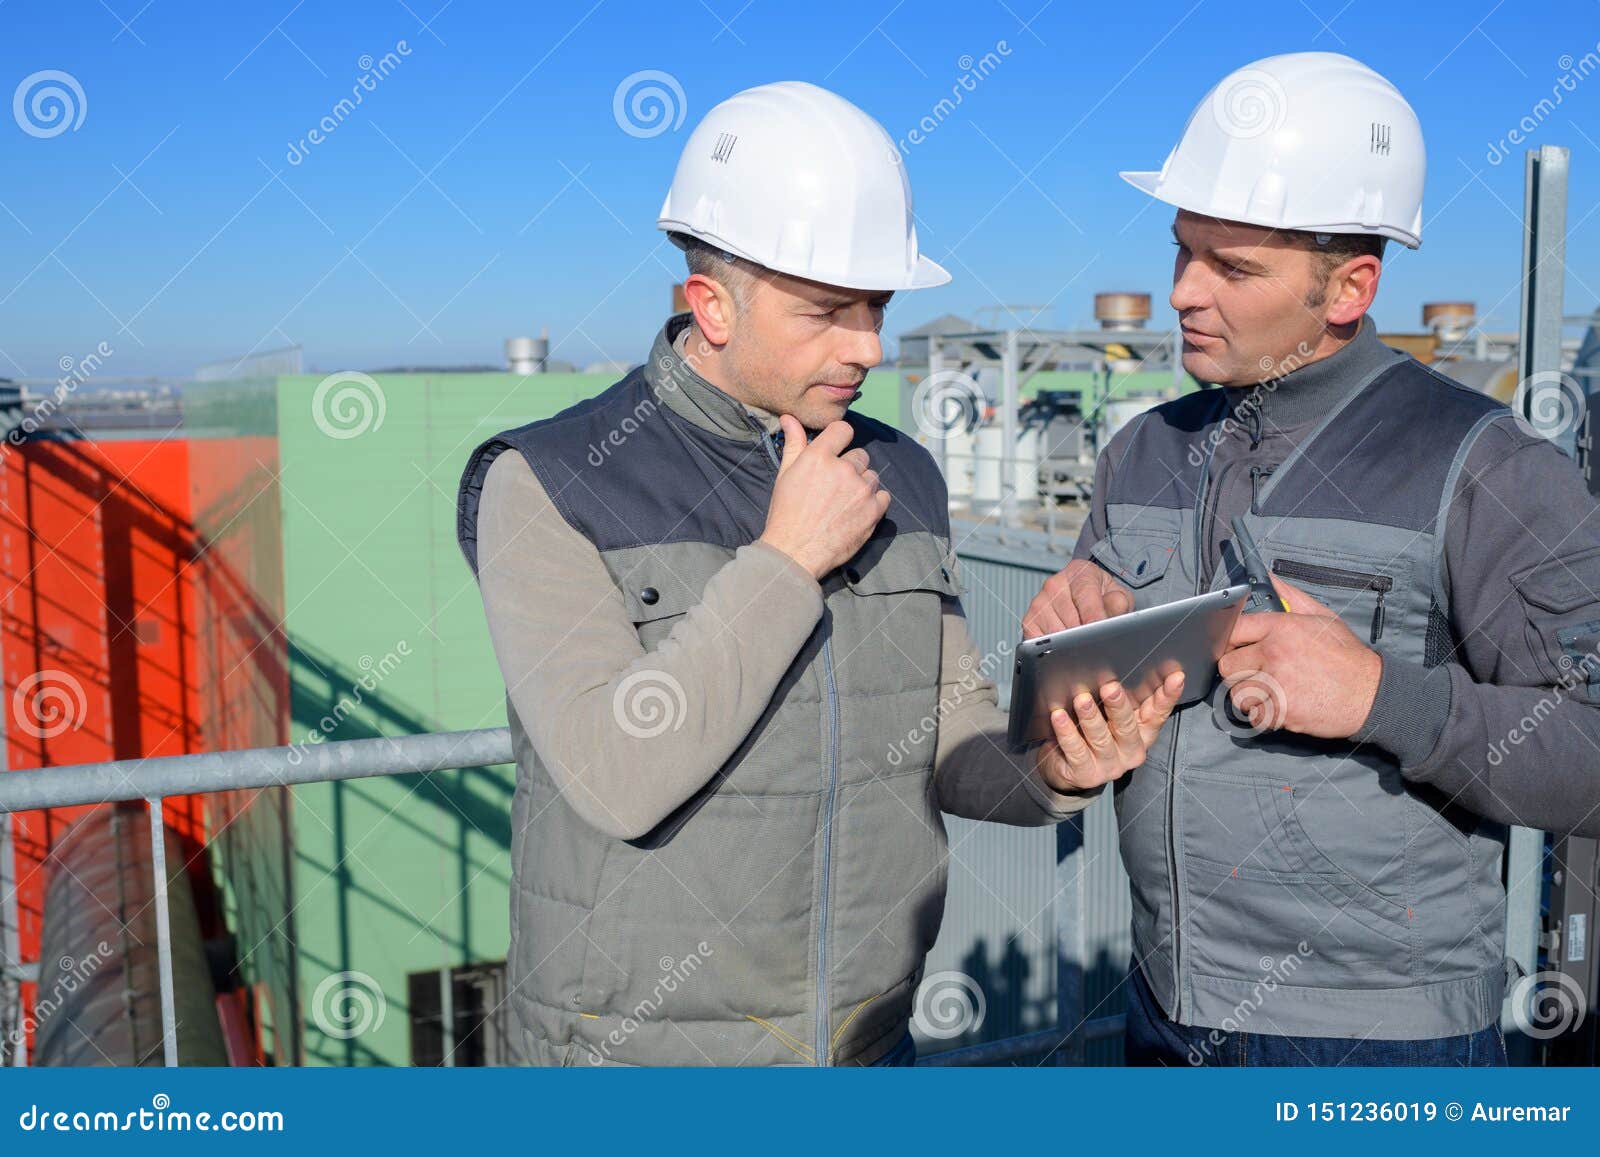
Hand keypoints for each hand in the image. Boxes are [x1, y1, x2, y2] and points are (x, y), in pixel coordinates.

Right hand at [759, 415, 889, 579]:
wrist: (795, 552)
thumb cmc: (786, 514)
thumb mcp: (786, 475)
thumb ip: (794, 443)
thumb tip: (789, 418)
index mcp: (819, 456)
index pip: (843, 430)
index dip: (840, 439)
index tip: (836, 451)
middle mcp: (843, 469)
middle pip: (860, 455)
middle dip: (850, 467)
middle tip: (835, 487)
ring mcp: (861, 490)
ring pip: (872, 476)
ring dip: (862, 486)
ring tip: (845, 502)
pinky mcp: (873, 511)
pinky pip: (884, 496)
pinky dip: (874, 502)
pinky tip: (857, 511)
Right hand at [1023, 558, 1134, 638]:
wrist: (1085, 594)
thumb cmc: (1101, 595)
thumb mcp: (1118, 596)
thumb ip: (1117, 603)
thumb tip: (1110, 613)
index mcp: (1080, 572)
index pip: (1088, 603)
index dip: (1097, 624)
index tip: (1102, 638)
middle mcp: (1055, 584)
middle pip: (1072, 623)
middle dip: (1085, 639)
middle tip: (1096, 645)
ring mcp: (1039, 602)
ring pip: (1056, 636)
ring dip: (1069, 646)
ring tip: (1081, 643)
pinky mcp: (1029, 621)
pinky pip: (1040, 643)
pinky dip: (1053, 651)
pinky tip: (1064, 646)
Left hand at [1034, 672, 1185, 790]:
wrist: (1066, 767)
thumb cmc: (1090, 730)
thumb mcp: (1109, 712)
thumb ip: (1118, 693)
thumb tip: (1116, 654)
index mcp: (1142, 731)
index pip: (1158, 713)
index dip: (1168, 695)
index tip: (1176, 675)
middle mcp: (1131, 749)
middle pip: (1127, 726)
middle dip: (1119, 705)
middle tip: (1110, 686)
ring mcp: (1110, 765)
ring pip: (1101, 739)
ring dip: (1090, 717)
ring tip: (1081, 699)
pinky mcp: (1087, 775)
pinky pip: (1076, 751)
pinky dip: (1067, 732)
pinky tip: (1059, 716)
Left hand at [1217, 574, 1381, 738]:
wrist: (1370, 694)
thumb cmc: (1347, 656)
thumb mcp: (1322, 617)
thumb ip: (1290, 597)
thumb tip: (1270, 579)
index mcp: (1281, 628)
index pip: (1233, 629)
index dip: (1231, 640)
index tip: (1237, 648)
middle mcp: (1274, 654)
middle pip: (1228, 665)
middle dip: (1238, 671)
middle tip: (1255, 673)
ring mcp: (1276, 684)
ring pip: (1237, 693)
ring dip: (1250, 695)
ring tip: (1269, 691)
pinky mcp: (1281, 711)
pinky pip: (1253, 716)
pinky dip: (1262, 716)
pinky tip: (1278, 707)